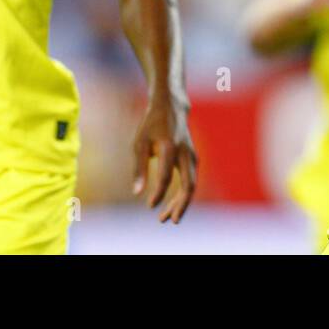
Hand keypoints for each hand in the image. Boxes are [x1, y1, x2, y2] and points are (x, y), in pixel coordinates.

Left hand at [131, 96, 196, 223]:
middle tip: (170, 221)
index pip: (165, 177)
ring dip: (181, 203)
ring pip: (191, 185)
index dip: (158, 193)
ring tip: (165, 217)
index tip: (150, 206)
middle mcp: (184, 153)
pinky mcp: (192, 159)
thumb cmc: (151, 126)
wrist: (171, 108)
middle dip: (181, 205)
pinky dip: (183, 194)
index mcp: (169, 148)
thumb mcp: (139, 143)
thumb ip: (139, 168)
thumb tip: (137, 193)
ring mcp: (191, 156)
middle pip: (189, 185)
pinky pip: (191, 180)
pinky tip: (171, 203)